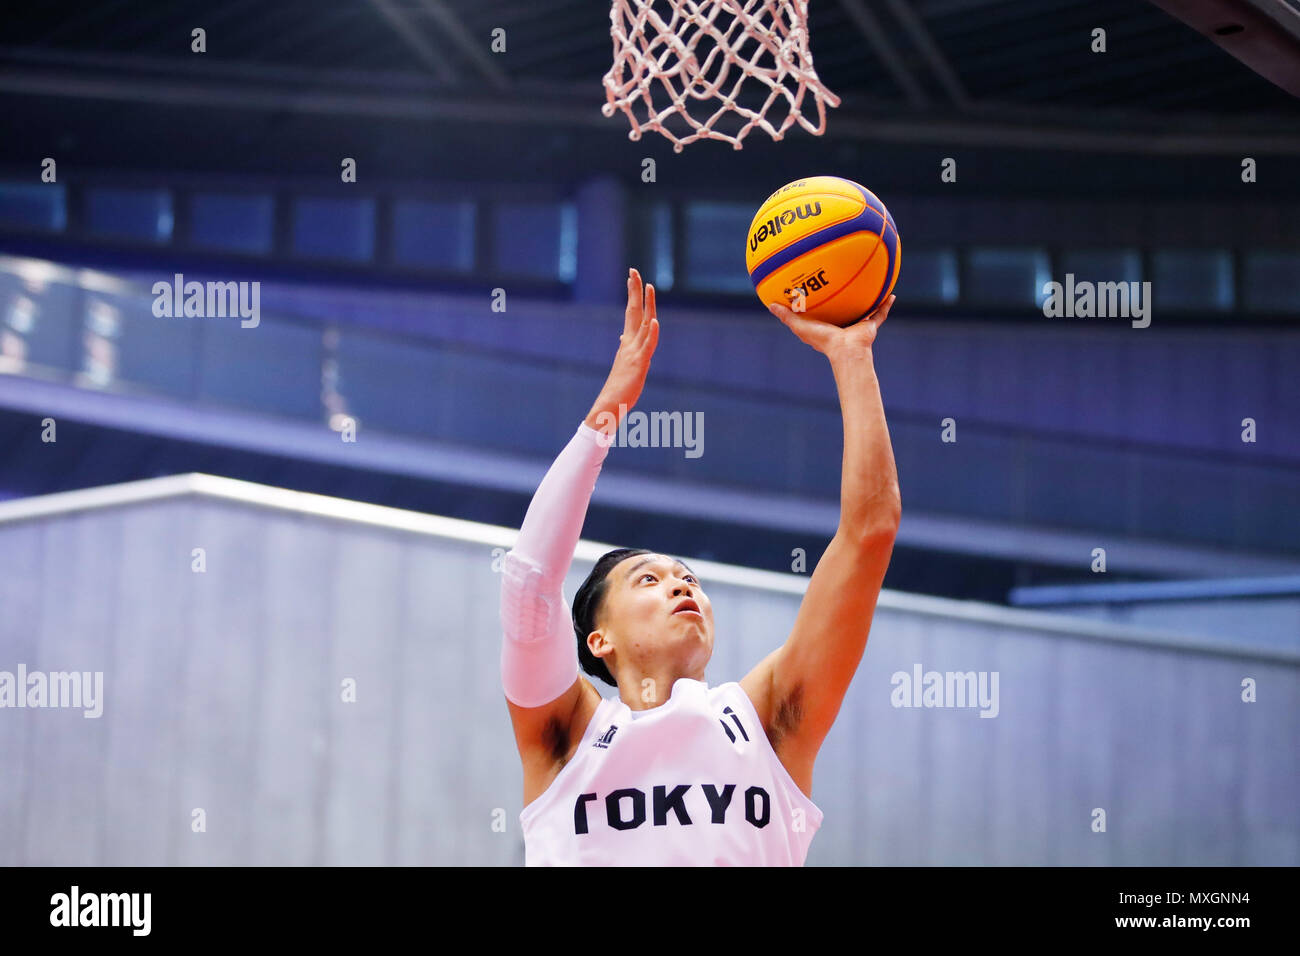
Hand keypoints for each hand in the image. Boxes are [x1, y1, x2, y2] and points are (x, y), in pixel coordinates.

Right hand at [585, 268, 659, 435]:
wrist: (609, 405)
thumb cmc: (618, 386)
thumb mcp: (625, 362)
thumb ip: (626, 346)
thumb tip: (624, 335)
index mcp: (628, 342)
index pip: (631, 312)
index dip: (633, 294)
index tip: (632, 276)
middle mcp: (630, 343)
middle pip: (634, 311)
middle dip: (634, 290)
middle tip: (633, 269)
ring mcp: (634, 352)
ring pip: (642, 323)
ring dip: (646, 304)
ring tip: (648, 285)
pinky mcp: (639, 364)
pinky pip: (647, 346)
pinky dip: (651, 333)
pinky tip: (654, 321)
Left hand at [767, 294, 894, 358]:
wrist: (846, 349)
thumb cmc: (822, 340)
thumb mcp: (799, 326)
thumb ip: (786, 316)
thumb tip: (770, 304)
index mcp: (828, 325)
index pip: (824, 313)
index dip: (821, 303)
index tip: (818, 289)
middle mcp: (844, 324)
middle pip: (845, 309)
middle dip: (845, 299)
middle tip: (845, 283)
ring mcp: (858, 325)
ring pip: (865, 310)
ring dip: (868, 299)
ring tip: (872, 284)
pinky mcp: (870, 326)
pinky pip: (880, 313)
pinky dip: (885, 304)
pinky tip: (890, 293)